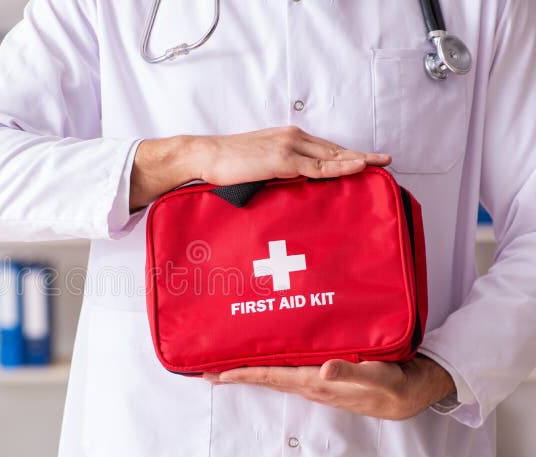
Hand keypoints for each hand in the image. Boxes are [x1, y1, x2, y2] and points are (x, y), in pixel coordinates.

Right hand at [129, 126, 391, 208]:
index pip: (323, 147)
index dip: (346, 153)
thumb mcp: (257, 164)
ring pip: (330, 155)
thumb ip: (277, 169)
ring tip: (379, 164)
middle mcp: (292, 137)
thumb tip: (290, 185)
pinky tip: (356, 167)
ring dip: (356, 160)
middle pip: (333, 149)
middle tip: (384, 160)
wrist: (205, 157)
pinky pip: (316, 166)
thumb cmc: (226, 164)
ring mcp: (288, 147)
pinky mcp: (282, 160)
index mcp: (287, 137)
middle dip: (359, 155)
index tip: (366, 158)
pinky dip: (338, 167)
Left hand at [202, 356, 456, 419]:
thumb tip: (325, 369)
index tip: (217, 373)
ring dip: (249, 374)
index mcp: (316, 382)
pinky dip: (270, 370)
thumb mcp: (375, 375)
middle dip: (235, 377)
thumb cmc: (392, 383)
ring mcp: (315, 384)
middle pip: (265, 379)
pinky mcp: (323, 380)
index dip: (243, 374)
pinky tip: (265, 363)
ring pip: (274, 377)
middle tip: (205, 373)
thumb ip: (350, 371)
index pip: (271, 376)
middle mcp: (310, 385)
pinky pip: (288, 374)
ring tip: (226, 369)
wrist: (409, 395)